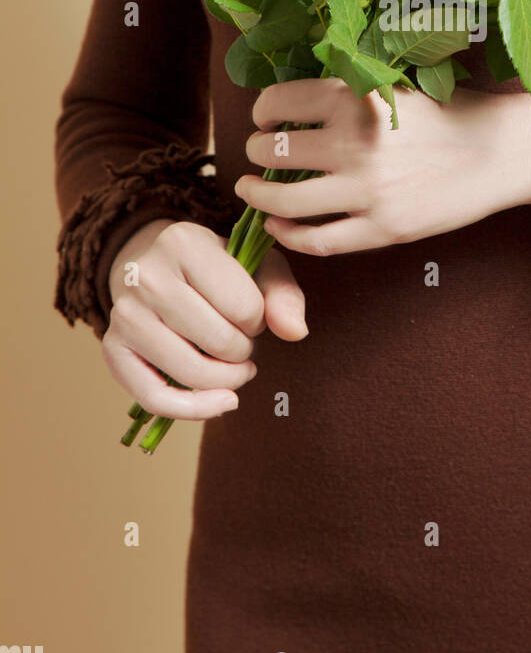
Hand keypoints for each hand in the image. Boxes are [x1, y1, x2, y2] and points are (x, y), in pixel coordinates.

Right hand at [102, 218, 306, 419]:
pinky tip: (221, 403)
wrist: (159, 271)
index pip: (245, 307)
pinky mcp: (112, 348)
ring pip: (192, 373)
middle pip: (221, 343)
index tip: (249, 313)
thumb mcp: (258, 268)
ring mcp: (124, 314)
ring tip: (233, 365)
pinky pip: (154, 398)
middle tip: (239, 340)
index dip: (258, 321)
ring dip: (226, 380)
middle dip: (244, 352)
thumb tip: (295, 331)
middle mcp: (146, 276)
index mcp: (183, 242)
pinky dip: (194, 410)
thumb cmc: (217, 272)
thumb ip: (284, 295)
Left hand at [235, 78, 530, 256]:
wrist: (502, 151)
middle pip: (272, 151)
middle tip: (257, 155)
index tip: (263, 119)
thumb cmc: (449, 114)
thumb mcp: (395, 87)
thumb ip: (347, 94)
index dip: (261, 112)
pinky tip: (279, 226)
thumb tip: (287, 106)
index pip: (278, 102)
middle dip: (255, 152)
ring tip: (251, 191)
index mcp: (357, 96)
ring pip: (284, 200)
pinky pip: (317, 240)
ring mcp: (368, 190)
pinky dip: (287, 235)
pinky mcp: (382, 229)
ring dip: (257, 195)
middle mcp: (355, 142)